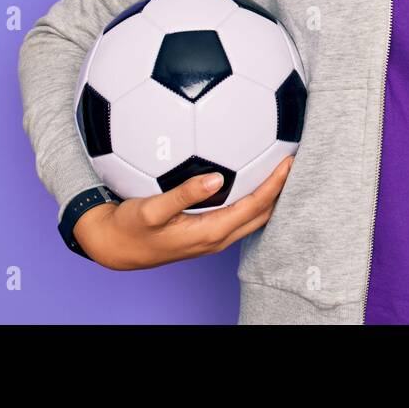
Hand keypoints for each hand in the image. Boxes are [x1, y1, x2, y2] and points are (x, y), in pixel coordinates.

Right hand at [73, 156, 293, 270]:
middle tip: (293, 160)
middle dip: (281, 189)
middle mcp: (217, 238)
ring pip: (253, 217)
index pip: (255, 207)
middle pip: (263, 214)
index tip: (289, 161)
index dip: (275, 185)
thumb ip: (184, 194)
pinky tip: (250, 176)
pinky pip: (240, 215)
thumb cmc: (130, 228)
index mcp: (210, 233)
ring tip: (280, 167)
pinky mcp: (206, 233)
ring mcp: (213, 238)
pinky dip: (253, 198)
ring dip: (270, 195)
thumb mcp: (151, 209)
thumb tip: (216, 178)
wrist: (115, 248)